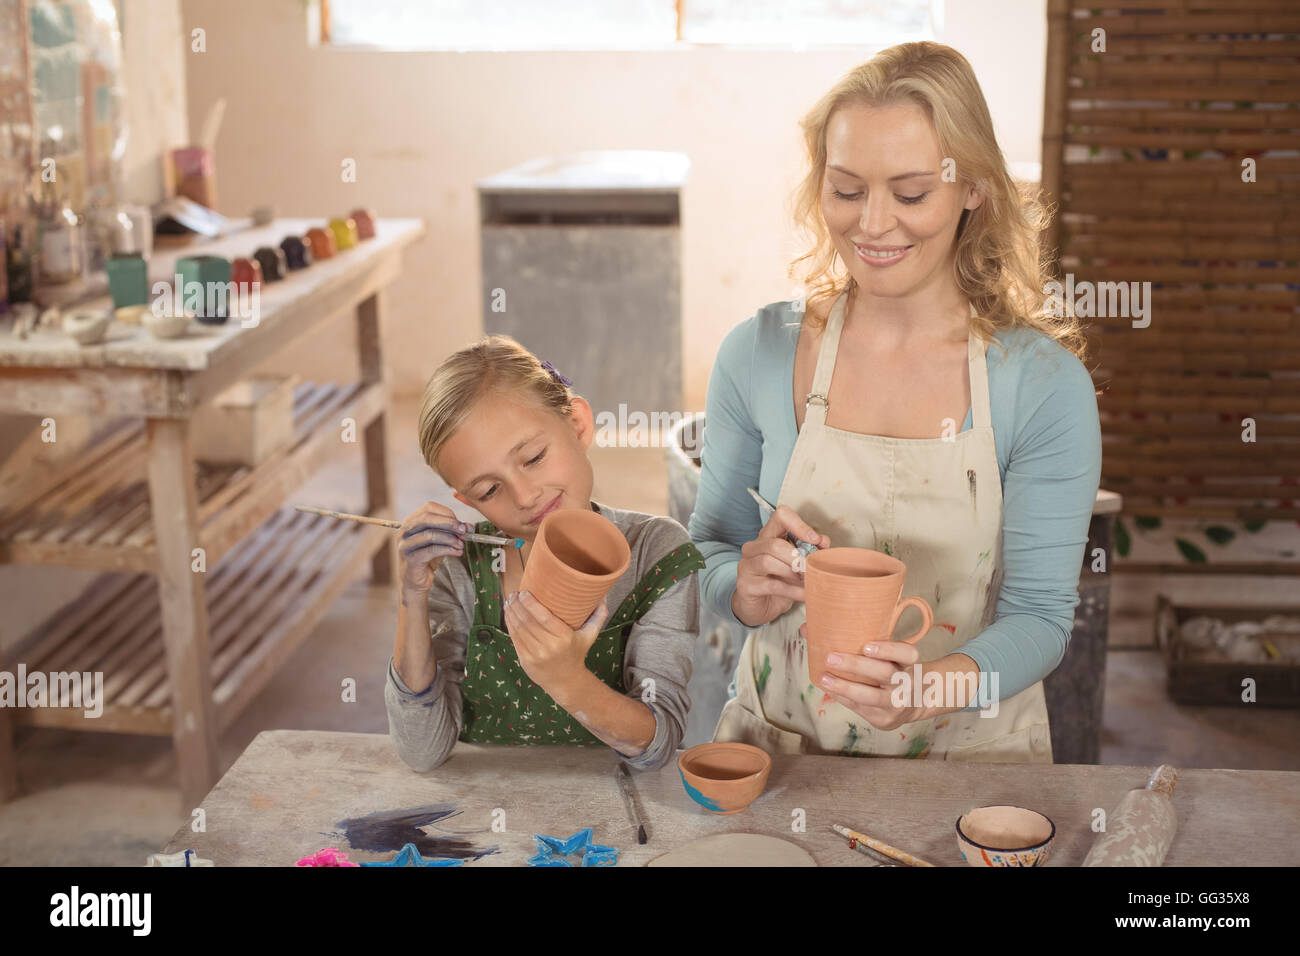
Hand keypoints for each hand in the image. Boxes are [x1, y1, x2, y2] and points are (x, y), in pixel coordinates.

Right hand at [397, 502, 468, 595]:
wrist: (415, 582)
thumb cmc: (427, 558)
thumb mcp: (440, 541)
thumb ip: (452, 531)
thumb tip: (468, 526)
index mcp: (410, 522)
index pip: (429, 508)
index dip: (447, 514)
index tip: (461, 524)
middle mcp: (404, 531)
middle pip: (427, 518)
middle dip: (450, 523)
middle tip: (464, 531)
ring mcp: (405, 545)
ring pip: (430, 535)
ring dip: (450, 538)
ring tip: (461, 545)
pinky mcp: (410, 559)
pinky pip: (432, 550)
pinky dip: (448, 550)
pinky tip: (457, 552)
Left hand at [503, 591, 607, 695]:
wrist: (566, 681)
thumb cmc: (577, 653)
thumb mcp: (591, 635)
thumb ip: (598, 615)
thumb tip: (603, 594)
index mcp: (564, 638)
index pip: (544, 618)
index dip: (531, 604)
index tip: (524, 592)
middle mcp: (549, 647)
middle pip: (528, 622)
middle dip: (517, 605)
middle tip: (514, 593)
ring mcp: (535, 654)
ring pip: (518, 629)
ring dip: (510, 612)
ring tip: (509, 600)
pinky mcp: (525, 660)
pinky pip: (514, 638)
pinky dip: (509, 624)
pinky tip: (508, 613)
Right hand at [731, 504, 829, 626]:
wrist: (762, 606)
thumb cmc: (780, 581)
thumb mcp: (797, 563)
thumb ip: (810, 549)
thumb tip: (823, 541)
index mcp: (768, 536)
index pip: (780, 516)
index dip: (799, 525)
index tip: (816, 540)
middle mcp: (753, 547)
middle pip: (775, 544)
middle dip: (798, 558)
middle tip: (812, 570)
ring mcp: (746, 566)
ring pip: (768, 562)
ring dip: (793, 573)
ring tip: (807, 582)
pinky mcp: (746, 585)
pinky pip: (772, 585)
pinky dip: (792, 591)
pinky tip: (804, 594)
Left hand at [800, 622, 923, 730]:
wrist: (914, 703)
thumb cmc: (890, 668)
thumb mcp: (885, 654)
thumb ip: (856, 639)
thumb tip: (806, 628)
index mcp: (908, 663)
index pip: (907, 653)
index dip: (889, 649)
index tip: (867, 646)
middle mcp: (906, 683)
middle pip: (885, 673)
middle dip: (856, 666)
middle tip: (831, 657)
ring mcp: (896, 703)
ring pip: (871, 696)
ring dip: (845, 687)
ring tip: (824, 678)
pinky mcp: (884, 719)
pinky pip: (860, 708)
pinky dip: (842, 698)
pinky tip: (828, 689)